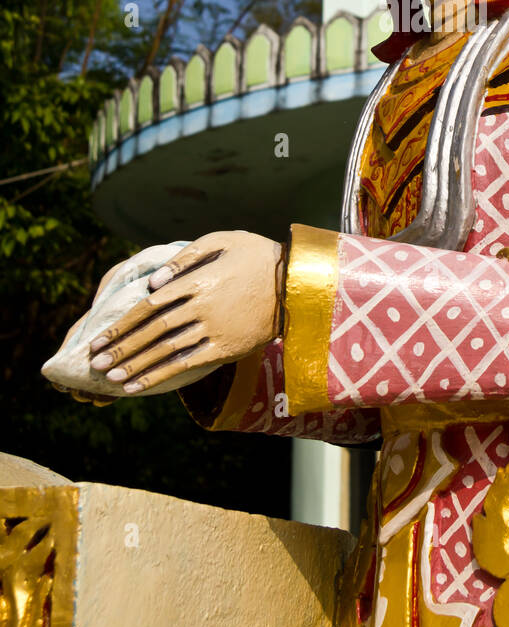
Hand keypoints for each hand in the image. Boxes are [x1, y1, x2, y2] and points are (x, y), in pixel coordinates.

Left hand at [86, 231, 283, 395]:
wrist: (297, 282)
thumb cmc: (257, 255)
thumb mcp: (223, 240)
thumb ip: (185, 257)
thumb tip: (153, 283)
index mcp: (196, 281)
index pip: (148, 306)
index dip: (121, 325)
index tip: (100, 338)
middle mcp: (200, 307)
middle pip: (151, 331)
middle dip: (120, 349)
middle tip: (94, 363)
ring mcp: (213, 330)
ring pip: (165, 351)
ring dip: (135, 366)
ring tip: (109, 378)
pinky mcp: (226, 348)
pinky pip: (187, 365)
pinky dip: (160, 377)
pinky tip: (140, 386)